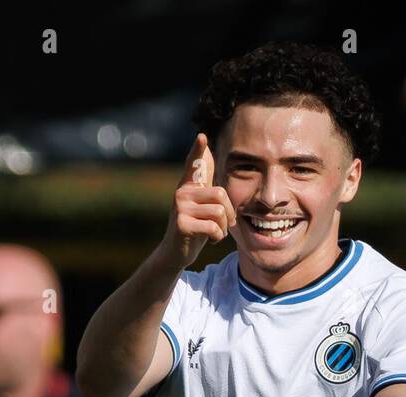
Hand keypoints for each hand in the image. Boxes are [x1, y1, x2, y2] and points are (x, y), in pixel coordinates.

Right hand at [159, 132, 236, 269]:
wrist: (176, 252)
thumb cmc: (195, 226)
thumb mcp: (201, 203)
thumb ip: (205, 181)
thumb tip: (208, 152)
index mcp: (188, 186)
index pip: (193, 164)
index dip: (197, 150)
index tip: (202, 136)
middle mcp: (181, 192)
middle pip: (220, 194)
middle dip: (229, 213)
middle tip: (224, 224)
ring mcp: (180, 208)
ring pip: (219, 211)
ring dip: (224, 227)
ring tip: (215, 232)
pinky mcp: (182, 224)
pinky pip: (213, 227)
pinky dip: (217, 237)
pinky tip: (210, 239)